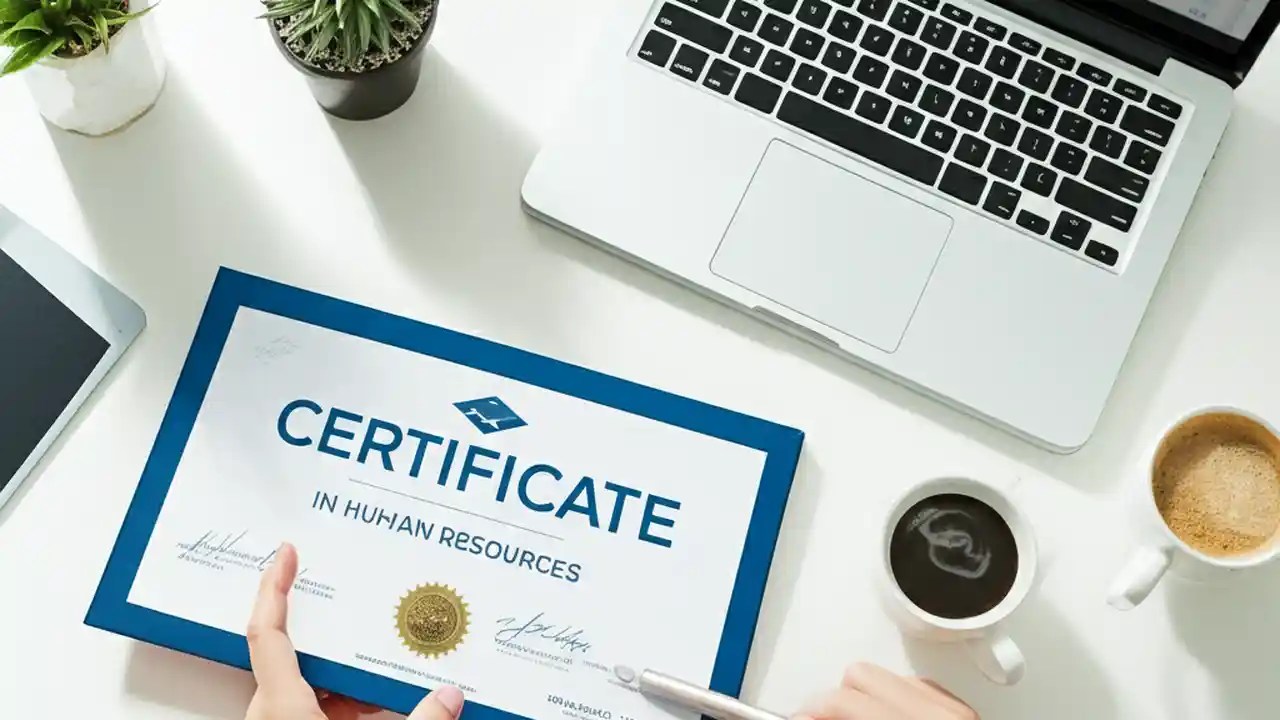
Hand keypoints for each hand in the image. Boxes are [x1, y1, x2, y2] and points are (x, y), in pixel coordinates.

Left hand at [246, 542, 466, 719]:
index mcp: (281, 706)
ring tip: (379, 661)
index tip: (286, 553)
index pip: (268, 632)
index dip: (274, 586)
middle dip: (331, 633)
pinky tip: (374, 706)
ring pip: (306, 686)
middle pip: (294, 655)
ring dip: (341, 674)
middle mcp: (270, 713)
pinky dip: (340, 704)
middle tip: (353, 604)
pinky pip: (310, 710)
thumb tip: (450, 696)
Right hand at [798, 663, 975, 719]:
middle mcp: (941, 712)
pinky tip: (887, 718)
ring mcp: (957, 710)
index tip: (797, 716)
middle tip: (822, 718)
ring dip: (866, 696)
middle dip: (837, 698)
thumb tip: (807, 715)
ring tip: (857, 719)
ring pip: (889, 676)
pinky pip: (918, 688)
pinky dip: (896, 700)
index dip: (812, 708)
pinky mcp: (964, 712)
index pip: (845, 699)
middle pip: (862, 674)